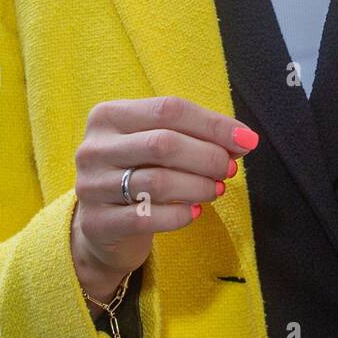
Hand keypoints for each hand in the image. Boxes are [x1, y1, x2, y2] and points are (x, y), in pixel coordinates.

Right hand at [70, 95, 258, 296]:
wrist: (102, 228)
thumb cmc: (137, 174)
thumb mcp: (156, 145)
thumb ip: (193, 135)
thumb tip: (243, 138)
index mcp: (108, 115)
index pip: (168, 109)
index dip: (212, 124)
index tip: (245, 140)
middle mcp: (94, 147)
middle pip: (163, 143)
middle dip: (207, 156)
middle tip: (229, 169)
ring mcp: (91, 186)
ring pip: (158, 181)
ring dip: (198, 186)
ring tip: (216, 189)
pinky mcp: (97, 223)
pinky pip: (148, 218)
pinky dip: (180, 215)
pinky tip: (194, 212)